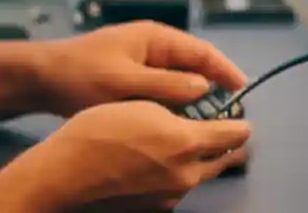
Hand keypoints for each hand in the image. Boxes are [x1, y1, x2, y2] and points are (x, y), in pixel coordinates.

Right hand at [0, 100, 250, 211]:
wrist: (67, 170)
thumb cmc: (102, 127)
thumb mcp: (143, 105)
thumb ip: (180, 111)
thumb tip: (200, 117)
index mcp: (188, 144)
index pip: (235, 135)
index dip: (239, 122)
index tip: (238, 115)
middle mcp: (187, 175)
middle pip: (224, 160)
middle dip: (225, 143)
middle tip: (217, 127)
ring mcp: (172, 197)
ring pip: (200, 175)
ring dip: (200, 160)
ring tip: (180, 144)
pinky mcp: (155, 209)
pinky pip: (178, 188)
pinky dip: (177, 175)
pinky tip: (156, 163)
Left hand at [33, 21, 246, 115]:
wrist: (42, 78)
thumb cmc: (80, 76)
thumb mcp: (124, 83)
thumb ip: (165, 85)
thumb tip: (203, 87)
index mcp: (154, 38)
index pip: (201, 51)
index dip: (225, 70)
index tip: (243, 90)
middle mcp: (152, 45)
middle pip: (193, 65)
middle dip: (214, 86)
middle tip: (231, 112)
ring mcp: (141, 60)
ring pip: (179, 79)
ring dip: (195, 97)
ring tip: (211, 120)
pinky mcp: (131, 77)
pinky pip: (163, 88)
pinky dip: (176, 102)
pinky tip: (180, 120)